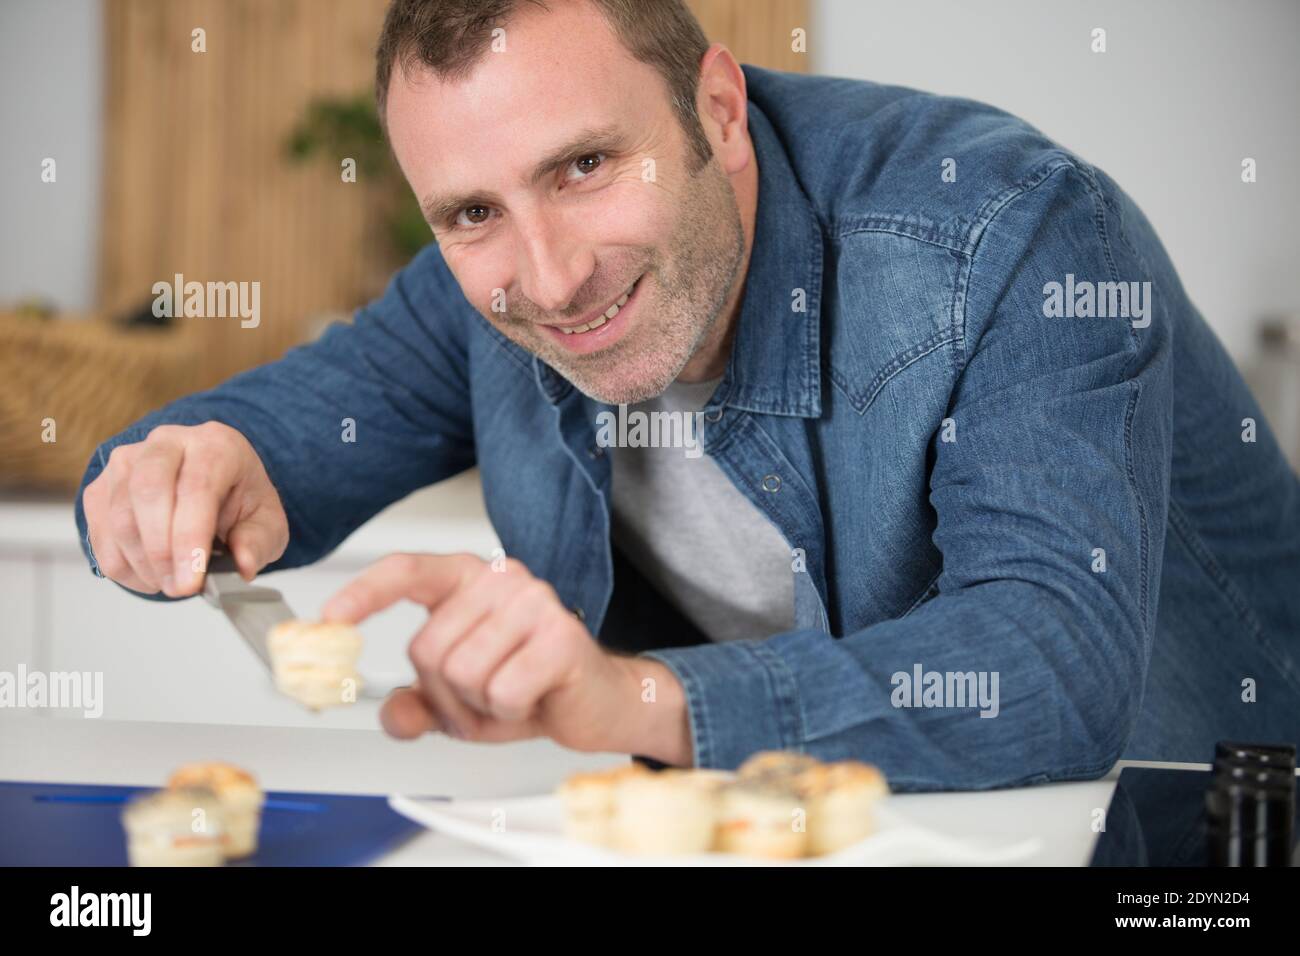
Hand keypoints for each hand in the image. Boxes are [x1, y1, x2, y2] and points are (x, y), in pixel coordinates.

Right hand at [82, 422, 288, 596]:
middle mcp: (167, 442)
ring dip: (143, 563)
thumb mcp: (266, 523)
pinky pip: (100, 532)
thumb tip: (243, 565)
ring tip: (171, 584)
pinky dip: (123, 566)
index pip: (196, 487)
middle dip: (161, 552)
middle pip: (148, 491)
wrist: (211, 486)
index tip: (192, 581)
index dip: (190, 538)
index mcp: (216, 445)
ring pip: (120, 515)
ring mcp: (127, 461)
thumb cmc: (238, 501)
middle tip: (179, 588)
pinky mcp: (102, 486)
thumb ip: (258, 543)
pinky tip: (151, 576)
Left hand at [321, 553, 692, 763]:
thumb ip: (418, 705)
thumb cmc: (530, 687)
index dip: (364, 594)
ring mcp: (533, 602)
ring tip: (511, 695)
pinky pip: (500, 691)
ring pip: (461, 674)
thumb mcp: (460, 702)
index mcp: (469, 580)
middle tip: (484, 697)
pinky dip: (510, 712)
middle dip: (447, 695)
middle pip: (426, 649)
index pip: (407, 570)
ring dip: (479, 707)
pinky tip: (534, 698)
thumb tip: (391, 714)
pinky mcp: (560, 636)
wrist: (598, 702)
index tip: (330, 618)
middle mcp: (501, 578)